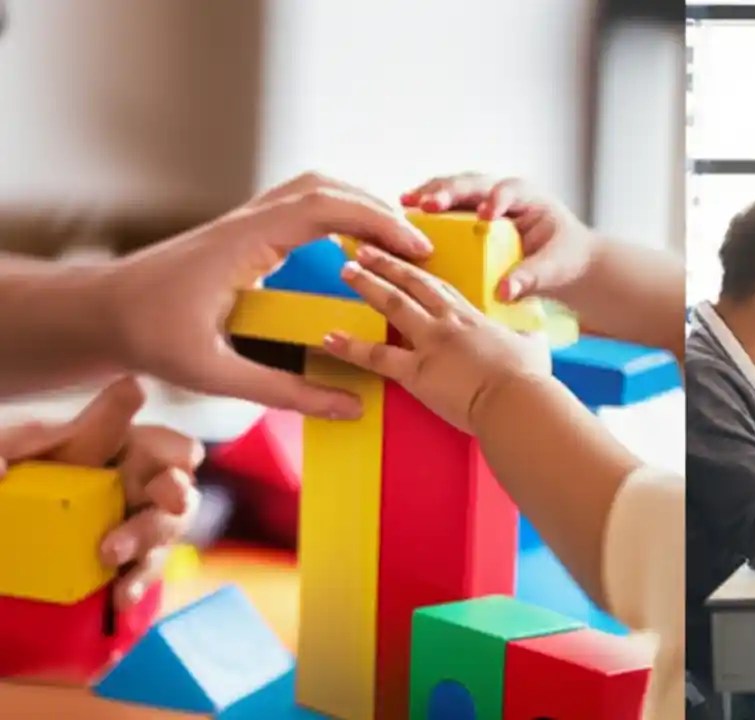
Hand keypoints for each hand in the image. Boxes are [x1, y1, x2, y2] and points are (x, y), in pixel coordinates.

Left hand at [0, 377, 201, 608]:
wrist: (29, 557)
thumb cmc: (34, 484)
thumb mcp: (17, 461)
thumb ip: (7, 452)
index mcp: (106, 438)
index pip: (121, 414)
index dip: (127, 407)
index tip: (130, 388)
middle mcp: (138, 472)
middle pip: (177, 464)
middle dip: (175, 477)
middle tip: (169, 490)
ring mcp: (146, 516)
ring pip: (171, 520)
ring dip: (146, 533)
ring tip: (110, 552)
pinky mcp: (141, 559)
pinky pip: (151, 569)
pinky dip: (137, 582)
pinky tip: (118, 595)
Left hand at [104, 172, 431, 418]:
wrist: (97, 313)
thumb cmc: (146, 338)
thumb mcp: (217, 374)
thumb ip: (287, 392)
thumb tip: (350, 408)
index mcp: (244, 242)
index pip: (324, 208)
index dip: (378, 222)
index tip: (416, 248)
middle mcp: (246, 222)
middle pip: (326, 187)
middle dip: (379, 209)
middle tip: (418, 245)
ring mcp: (244, 223)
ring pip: (313, 191)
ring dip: (358, 207)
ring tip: (395, 242)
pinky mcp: (242, 235)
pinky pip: (300, 209)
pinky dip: (337, 217)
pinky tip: (353, 250)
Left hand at [322, 244, 549, 433]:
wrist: (517, 402)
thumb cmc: (528, 380)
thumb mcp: (533, 348)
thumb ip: (528, 336)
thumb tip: (534, 333)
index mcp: (471, 317)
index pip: (437, 285)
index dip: (416, 267)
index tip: (400, 253)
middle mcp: (447, 323)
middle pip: (411, 284)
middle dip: (385, 263)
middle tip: (361, 249)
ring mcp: (431, 344)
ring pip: (393, 305)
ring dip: (367, 285)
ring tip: (345, 271)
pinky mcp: (418, 372)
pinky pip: (377, 357)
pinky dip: (350, 348)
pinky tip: (329, 338)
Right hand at [400, 173, 595, 302]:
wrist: (565, 261)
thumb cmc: (565, 259)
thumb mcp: (554, 268)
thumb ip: (531, 278)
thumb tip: (504, 293)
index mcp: (528, 197)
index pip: (509, 192)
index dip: (495, 200)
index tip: (484, 215)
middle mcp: (502, 192)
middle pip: (472, 184)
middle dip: (449, 191)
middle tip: (426, 204)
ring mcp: (483, 200)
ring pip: (454, 191)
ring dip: (430, 196)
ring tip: (406, 204)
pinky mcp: (469, 217)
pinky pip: (447, 210)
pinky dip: (427, 212)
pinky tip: (404, 219)